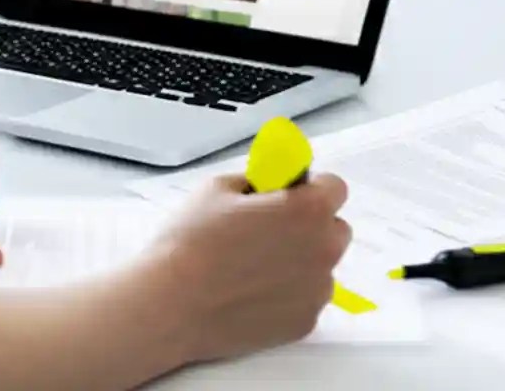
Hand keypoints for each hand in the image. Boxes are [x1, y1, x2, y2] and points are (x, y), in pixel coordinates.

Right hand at [147, 173, 350, 361]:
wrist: (170, 304)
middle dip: (309, 226)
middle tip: (269, 232)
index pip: (335, 187)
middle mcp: (324, 249)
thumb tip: (267, 187)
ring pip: (320, 266)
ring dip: (299, 262)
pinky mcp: (305, 323)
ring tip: (253, 268)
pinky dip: (288, 295)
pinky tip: (251, 293)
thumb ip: (256, 182)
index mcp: (307, 210)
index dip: (310, 189)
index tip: (289, 196)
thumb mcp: (217, 189)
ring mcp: (317, 291)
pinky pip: (306, 298)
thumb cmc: (190, 243)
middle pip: (333, 229)